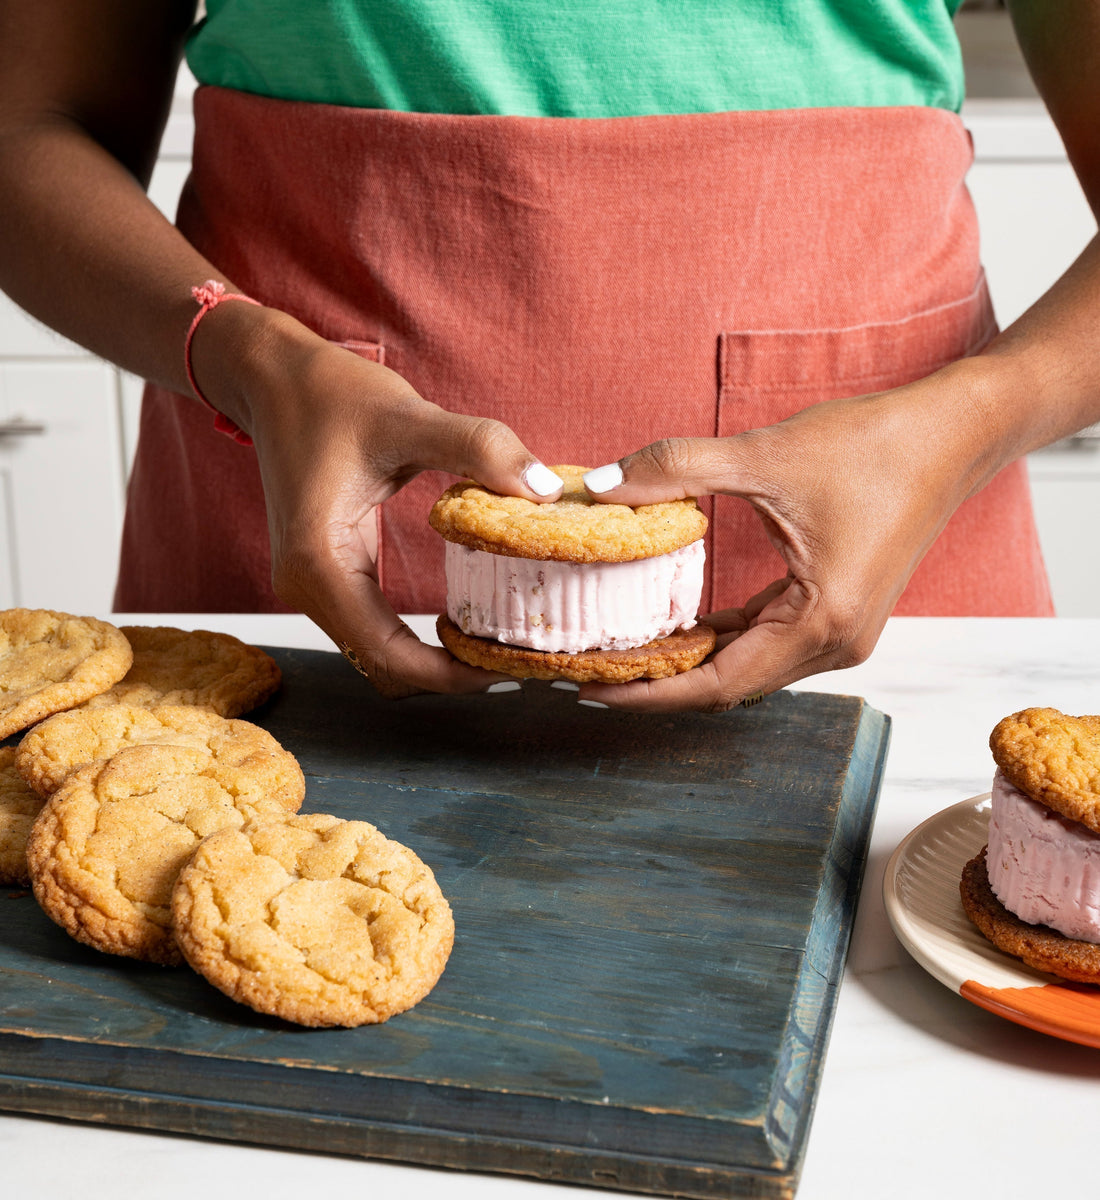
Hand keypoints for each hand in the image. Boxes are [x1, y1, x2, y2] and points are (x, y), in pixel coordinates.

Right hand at [193, 304, 563, 697]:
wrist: (273, 376)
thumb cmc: (330, 393)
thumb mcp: (408, 416)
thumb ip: (476, 448)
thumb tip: (543, 488)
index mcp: (320, 563)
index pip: (390, 656)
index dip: (452, 677)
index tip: (509, 670)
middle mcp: (307, 588)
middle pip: (384, 669)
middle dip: (450, 677)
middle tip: (517, 661)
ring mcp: (312, 585)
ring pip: (378, 656)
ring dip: (435, 663)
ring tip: (500, 646)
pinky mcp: (327, 573)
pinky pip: (374, 629)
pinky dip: (418, 639)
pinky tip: (464, 622)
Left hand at [576, 367, 992, 711]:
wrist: (951, 434)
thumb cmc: (876, 445)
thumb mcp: (765, 454)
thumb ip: (677, 468)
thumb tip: (602, 484)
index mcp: (822, 621)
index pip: (717, 683)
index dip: (649, 692)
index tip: (591, 689)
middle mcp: (835, 643)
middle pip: (728, 685)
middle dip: (658, 681)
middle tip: (589, 668)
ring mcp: (841, 634)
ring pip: (746, 667)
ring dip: (687, 661)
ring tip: (621, 649)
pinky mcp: (838, 614)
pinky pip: (766, 641)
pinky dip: (721, 638)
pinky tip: (676, 624)